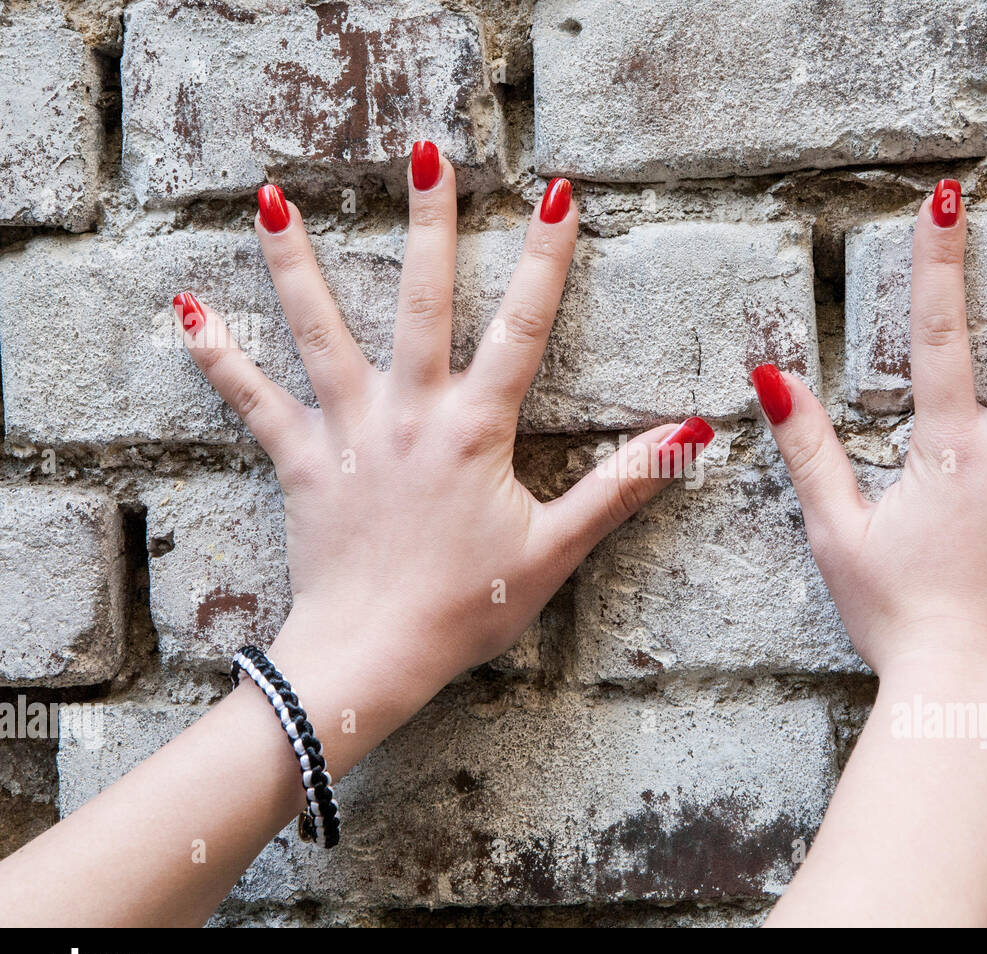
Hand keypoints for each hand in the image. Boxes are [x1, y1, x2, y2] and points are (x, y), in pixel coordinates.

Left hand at [177, 149, 713, 709]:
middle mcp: (409, 413)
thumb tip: (692, 436)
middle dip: (429, 223)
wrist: (372, 658)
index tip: (556, 197)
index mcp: (475, 430)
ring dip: (297, 263)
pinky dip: (220, 357)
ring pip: (320, 331)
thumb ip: (624, 485)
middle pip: (421, 302)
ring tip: (272, 200)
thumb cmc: (467, 608)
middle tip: (427, 154)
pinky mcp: (301, 460)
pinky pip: (253, 400)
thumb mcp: (558, 547)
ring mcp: (349, 431)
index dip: (545, 261)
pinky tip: (187, 311)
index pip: (523, 328)